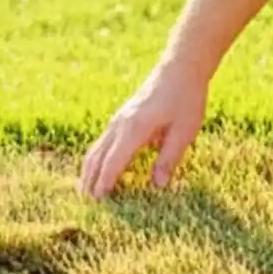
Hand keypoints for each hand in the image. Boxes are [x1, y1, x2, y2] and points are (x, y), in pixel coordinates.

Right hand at [78, 61, 207, 198]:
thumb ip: (168, 159)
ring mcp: (118, 120)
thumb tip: (157, 186)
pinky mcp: (121, 118)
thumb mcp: (184, 132)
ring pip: (96, 149)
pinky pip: (103, 142)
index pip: (113, 162)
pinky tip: (99, 170)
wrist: (180, 69)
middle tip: (88, 204)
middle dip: (91, 181)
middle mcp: (120, 124)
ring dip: (89, 171)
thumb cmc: (185, 99)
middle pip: (97, 157)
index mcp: (135, 129)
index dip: (105, 183)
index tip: (99, 202)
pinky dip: (97, 159)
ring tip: (86, 191)